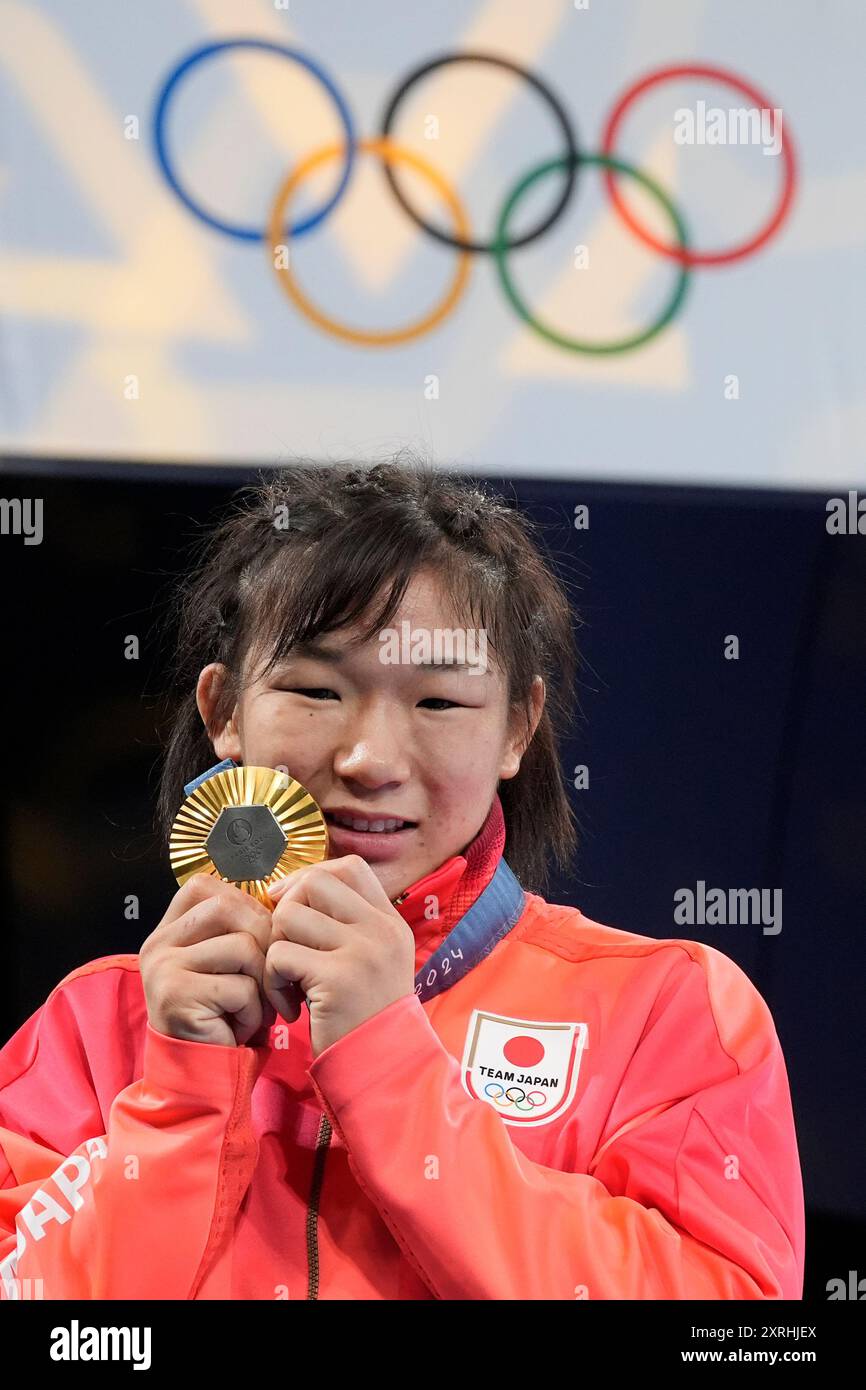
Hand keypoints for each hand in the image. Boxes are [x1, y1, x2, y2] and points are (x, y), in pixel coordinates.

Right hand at [140, 876, 275, 1047]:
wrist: (200, 1076)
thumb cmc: (224, 1017)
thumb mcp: (227, 966)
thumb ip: (238, 930)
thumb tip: (279, 903)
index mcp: (168, 931)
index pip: (205, 885)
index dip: (244, 903)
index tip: (261, 936)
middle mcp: (158, 944)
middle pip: (229, 906)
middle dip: (264, 939)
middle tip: (271, 977)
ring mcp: (163, 968)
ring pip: (243, 947)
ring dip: (262, 983)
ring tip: (253, 1008)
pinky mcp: (177, 996)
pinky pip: (241, 987)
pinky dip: (253, 1011)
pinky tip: (240, 1028)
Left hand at [263, 855, 415, 1058]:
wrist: (386, 1075)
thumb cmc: (367, 1020)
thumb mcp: (373, 963)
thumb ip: (346, 927)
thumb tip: (292, 892)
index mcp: (390, 923)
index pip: (349, 867)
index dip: (312, 877)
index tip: (292, 906)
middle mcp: (380, 930)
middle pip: (314, 882)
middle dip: (287, 911)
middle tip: (287, 949)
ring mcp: (361, 952)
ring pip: (289, 916)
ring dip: (276, 950)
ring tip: (289, 983)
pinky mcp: (337, 979)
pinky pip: (280, 955)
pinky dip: (273, 982)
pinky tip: (290, 1009)